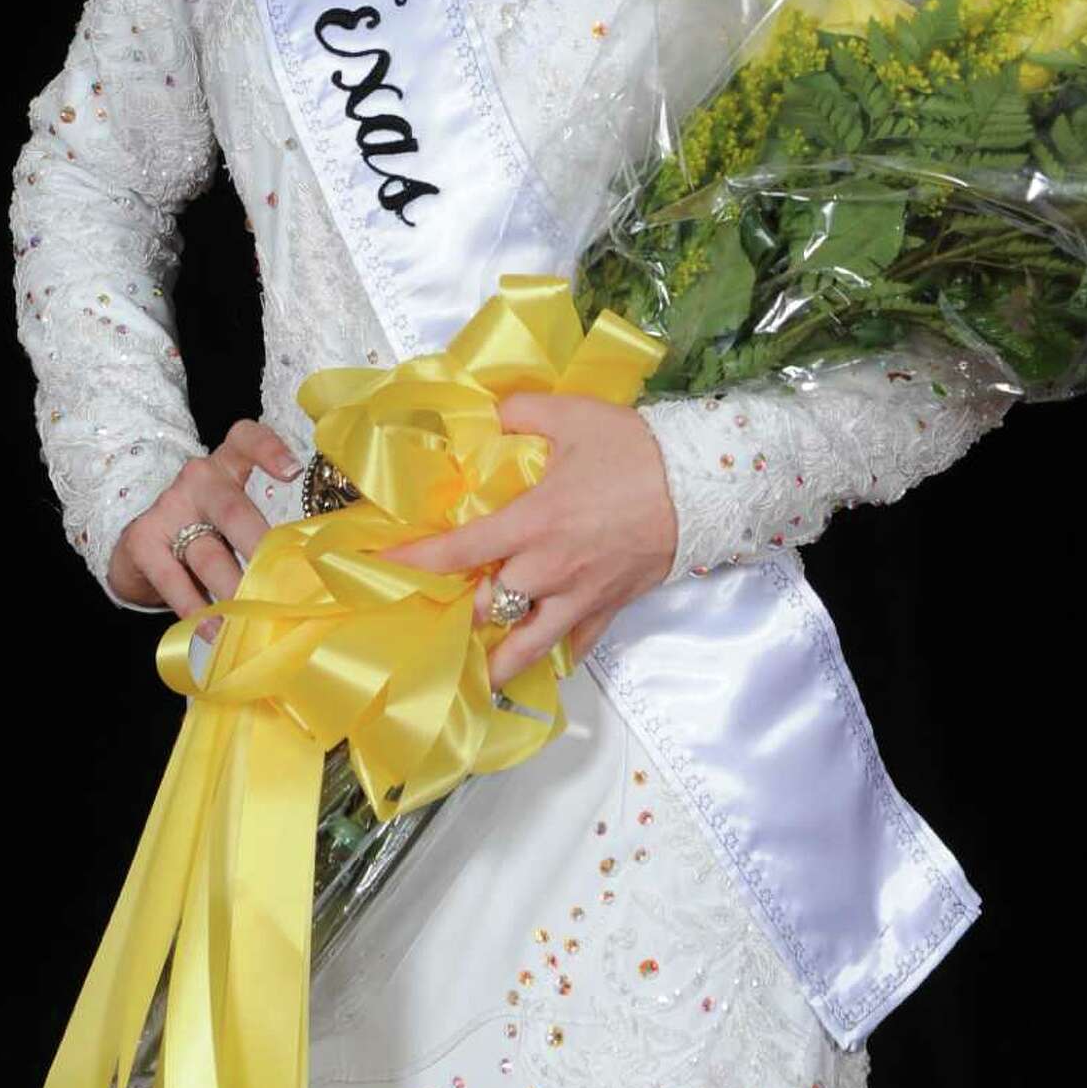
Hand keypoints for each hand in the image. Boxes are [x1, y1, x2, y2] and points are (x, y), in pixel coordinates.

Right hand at [107, 421, 302, 636]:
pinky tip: (214, 630)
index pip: (244, 439)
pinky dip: (197, 610)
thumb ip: (267, 527)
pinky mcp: (143, 543)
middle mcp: (198, 481)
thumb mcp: (233, 514)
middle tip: (286, 577)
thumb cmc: (206, 530)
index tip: (293, 471)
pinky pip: (174, 580)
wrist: (139, 548)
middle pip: (233, 509)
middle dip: (261, 546)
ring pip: (208, 553)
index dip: (268, 449)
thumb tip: (317, 570)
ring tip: (256, 617)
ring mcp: (168, 509)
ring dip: (234, 589)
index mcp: (227, 466)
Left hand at [375, 392, 678, 691]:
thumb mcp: (572, 414)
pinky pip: (577, 644)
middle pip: (485, 606)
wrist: (703, 485)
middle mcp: (548, 570)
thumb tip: (487, 414)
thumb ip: (520, 411)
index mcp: (532, 523)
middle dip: (453, 613)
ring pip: (527, 644)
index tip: (383, 565)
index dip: (416, 561)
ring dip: (494, 661)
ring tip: (468, 676)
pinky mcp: (610, 607)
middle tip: (426, 614)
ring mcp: (580, 596)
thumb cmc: (634, 450)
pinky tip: (538, 660)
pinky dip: (555, 655)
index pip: (459, 551)